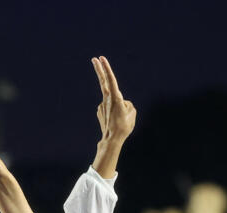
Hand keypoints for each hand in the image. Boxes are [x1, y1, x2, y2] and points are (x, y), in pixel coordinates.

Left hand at [91, 56, 135, 179]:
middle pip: (103, 81)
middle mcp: (106, 99)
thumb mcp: (132, 112)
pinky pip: (110, 108)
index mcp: (115, 97)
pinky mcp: (100, 111)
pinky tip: (115, 120)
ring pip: (113, 101)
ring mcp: (101, 105)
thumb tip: (121, 102)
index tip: (101, 58)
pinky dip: (114, 112)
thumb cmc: (124, 126)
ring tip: (120, 119)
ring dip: (118, 106)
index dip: (107, 68)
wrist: (112, 139)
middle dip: (99, 69)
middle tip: (94, 59)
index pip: (110, 79)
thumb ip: (127, 103)